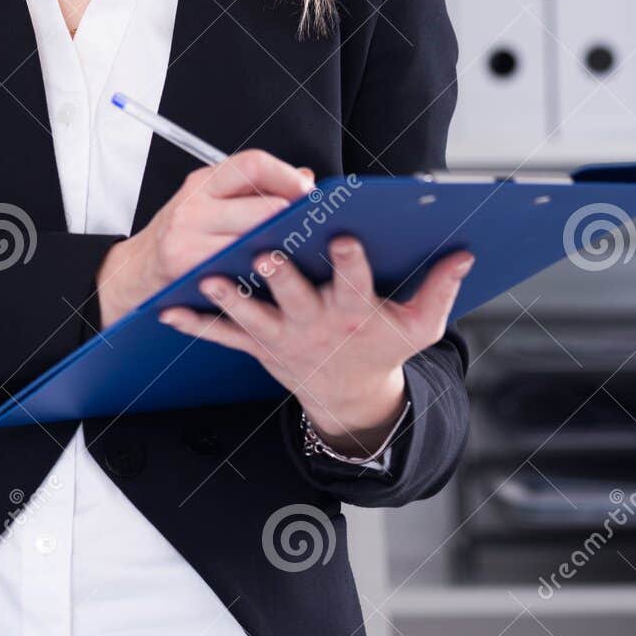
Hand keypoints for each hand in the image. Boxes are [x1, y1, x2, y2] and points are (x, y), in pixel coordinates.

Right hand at [95, 150, 313, 330]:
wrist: (134, 271)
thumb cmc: (183, 235)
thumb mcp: (212, 202)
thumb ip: (256, 189)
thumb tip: (305, 177)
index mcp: (205, 181)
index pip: (253, 164)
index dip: (288, 177)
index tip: (310, 192)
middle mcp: (194, 203)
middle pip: (261, 205)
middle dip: (294, 219)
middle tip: (315, 230)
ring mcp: (186, 234)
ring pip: (252, 239)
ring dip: (282, 248)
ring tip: (301, 254)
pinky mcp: (184, 264)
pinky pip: (233, 269)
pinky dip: (257, 273)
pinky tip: (272, 278)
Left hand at [158, 235, 474, 455]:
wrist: (347, 398)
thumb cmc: (381, 350)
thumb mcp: (420, 326)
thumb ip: (440, 289)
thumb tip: (465, 255)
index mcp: (355, 312)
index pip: (355, 283)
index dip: (351, 262)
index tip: (345, 238)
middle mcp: (315, 324)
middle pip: (296, 298)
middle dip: (281, 277)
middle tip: (267, 255)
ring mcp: (282, 337)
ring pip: (251, 316)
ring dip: (230, 298)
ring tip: (208, 278)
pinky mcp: (257, 346)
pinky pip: (221, 337)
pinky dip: (195, 324)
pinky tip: (169, 311)